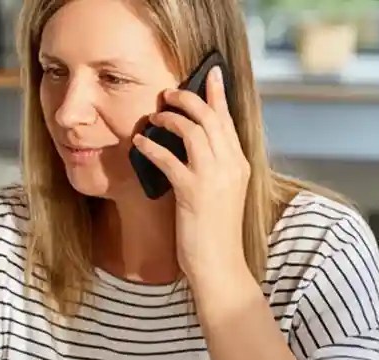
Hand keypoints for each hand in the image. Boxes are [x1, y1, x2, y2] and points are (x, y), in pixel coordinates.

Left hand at [131, 66, 250, 286]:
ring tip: (155, 117)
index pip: (228, 120)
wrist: (220, 267)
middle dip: (188, 98)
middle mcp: (231, 166)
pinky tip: (139, 143)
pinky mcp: (193, 193)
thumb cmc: (216, 235)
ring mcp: (214, 179)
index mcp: (239, 165)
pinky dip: (151, 147)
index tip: (209, 73)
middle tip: (169, 93)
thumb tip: (194, 144)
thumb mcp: (221, 195)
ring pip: (193, 131)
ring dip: (170, 119)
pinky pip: (169, 158)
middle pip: (210, 117)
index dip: (216, 94)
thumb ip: (214, 168)